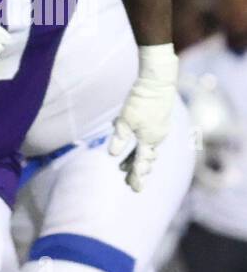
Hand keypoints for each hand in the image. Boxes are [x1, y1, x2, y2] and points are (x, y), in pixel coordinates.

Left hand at [109, 44, 177, 191]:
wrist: (158, 81)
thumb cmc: (141, 101)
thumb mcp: (125, 120)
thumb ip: (120, 138)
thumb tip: (112, 154)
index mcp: (149, 140)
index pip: (142, 164)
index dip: (137, 177)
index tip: (135, 190)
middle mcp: (157, 138)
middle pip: (146, 160)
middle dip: (136, 172)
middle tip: (128, 183)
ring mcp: (159, 130)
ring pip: (146, 150)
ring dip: (135, 160)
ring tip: (122, 168)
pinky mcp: (158, 123)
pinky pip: (147, 139)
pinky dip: (139, 147)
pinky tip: (127, 144)